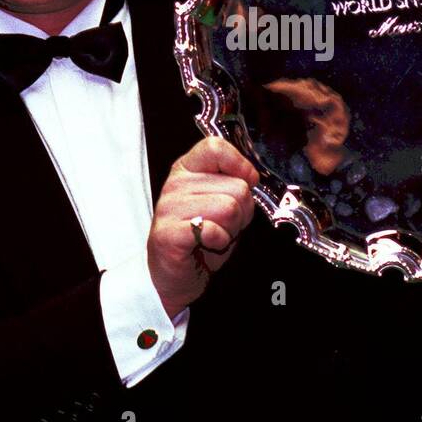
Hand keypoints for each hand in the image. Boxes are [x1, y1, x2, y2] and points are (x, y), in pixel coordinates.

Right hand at [148, 137, 258, 318]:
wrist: (174, 275)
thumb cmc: (200, 237)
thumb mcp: (220, 201)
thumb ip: (234, 184)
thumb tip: (252, 177)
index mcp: (187, 169)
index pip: (215, 147)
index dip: (240, 164)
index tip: (248, 181)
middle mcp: (176, 184)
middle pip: (236, 187)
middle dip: (242, 212)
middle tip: (224, 224)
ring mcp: (169, 208)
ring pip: (230, 208)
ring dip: (231, 228)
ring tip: (215, 234)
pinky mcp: (168, 234)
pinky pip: (213, 231)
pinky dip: (219, 241)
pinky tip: (206, 244)